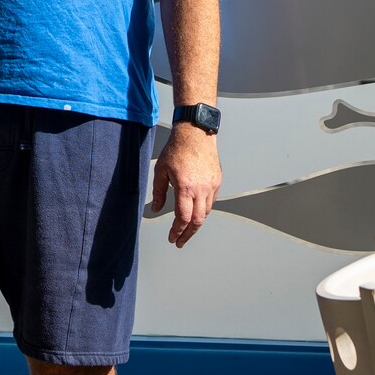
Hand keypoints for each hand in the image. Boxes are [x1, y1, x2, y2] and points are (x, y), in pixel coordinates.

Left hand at [149, 124, 219, 248]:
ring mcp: (211, 185)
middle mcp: (201, 189)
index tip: (172, 238)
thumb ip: (159, 192)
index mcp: (186, 187)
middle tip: (180, 241)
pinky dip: (204, 209)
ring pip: (206, 212)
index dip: (177, 231)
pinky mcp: (217, 180)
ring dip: (196, 223)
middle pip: (198, 221)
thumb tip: (156, 209)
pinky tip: (196, 211)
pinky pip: (212, 201)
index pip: (183, 218)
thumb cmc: (177, 149)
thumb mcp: (161, 170)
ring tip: (187, 228)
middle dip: (188, 234)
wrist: (195, 132)